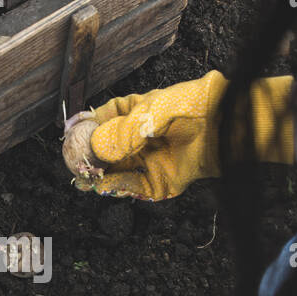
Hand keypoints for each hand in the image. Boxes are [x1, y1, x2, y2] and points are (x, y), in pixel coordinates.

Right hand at [71, 72, 294, 199]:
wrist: (227, 126)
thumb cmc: (191, 107)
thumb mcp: (151, 113)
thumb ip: (122, 132)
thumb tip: (94, 149)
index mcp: (132, 113)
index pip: (99, 120)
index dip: (83, 130)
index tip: (69, 138)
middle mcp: (137, 139)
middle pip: (103, 151)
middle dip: (87, 158)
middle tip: (74, 165)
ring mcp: (147, 161)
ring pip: (114, 172)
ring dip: (99, 177)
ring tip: (84, 178)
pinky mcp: (159, 182)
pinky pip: (133, 187)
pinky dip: (118, 188)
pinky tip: (105, 185)